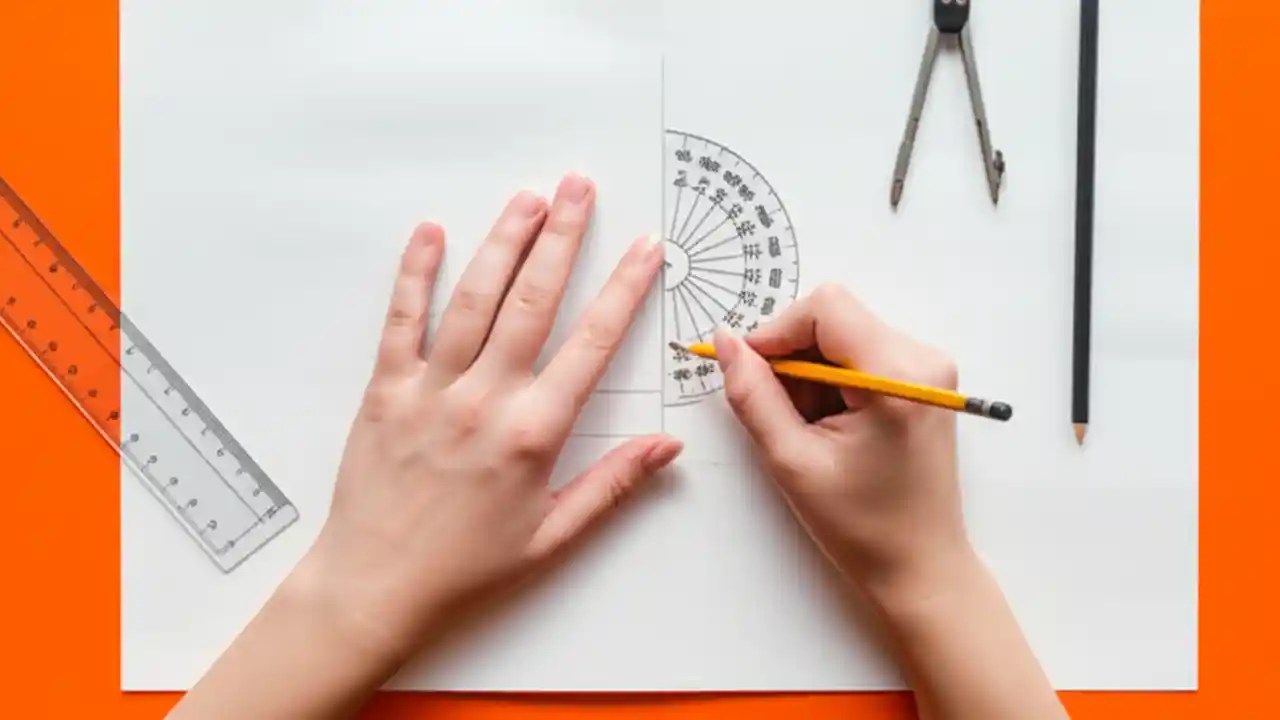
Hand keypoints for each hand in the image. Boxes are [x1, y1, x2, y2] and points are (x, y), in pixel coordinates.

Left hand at [293, 173, 678, 663]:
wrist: (375, 588)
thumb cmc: (465, 570)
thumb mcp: (553, 537)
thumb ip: (613, 484)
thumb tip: (667, 447)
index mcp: (533, 433)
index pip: (592, 344)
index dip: (624, 289)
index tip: (645, 249)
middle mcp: (484, 400)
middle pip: (532, 300)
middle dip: (562, 237)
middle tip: (580, 188)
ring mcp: (431, 390)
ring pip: (472, 299)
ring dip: (502, 242)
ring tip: (527, 199)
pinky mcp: (385, 391)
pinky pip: (401, 321)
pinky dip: (415, 274)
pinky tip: (430, 234)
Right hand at [713, 284, 968, 604]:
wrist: (920, 566)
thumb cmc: (862, 526)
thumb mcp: (792, 461)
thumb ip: (752, 395)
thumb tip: (725, 342)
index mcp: (897, 376)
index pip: (826, 307)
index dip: (776, 331)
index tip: (749, 371)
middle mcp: (922, 359)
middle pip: (834, 318)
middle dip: (793, 358)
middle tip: (783, 415)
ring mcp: (928, 367)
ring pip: (842, 334)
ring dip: (810, 373)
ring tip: (810, 429)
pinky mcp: (923, 379)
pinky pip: (859, 353)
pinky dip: (831, 381)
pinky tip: (831, 425)